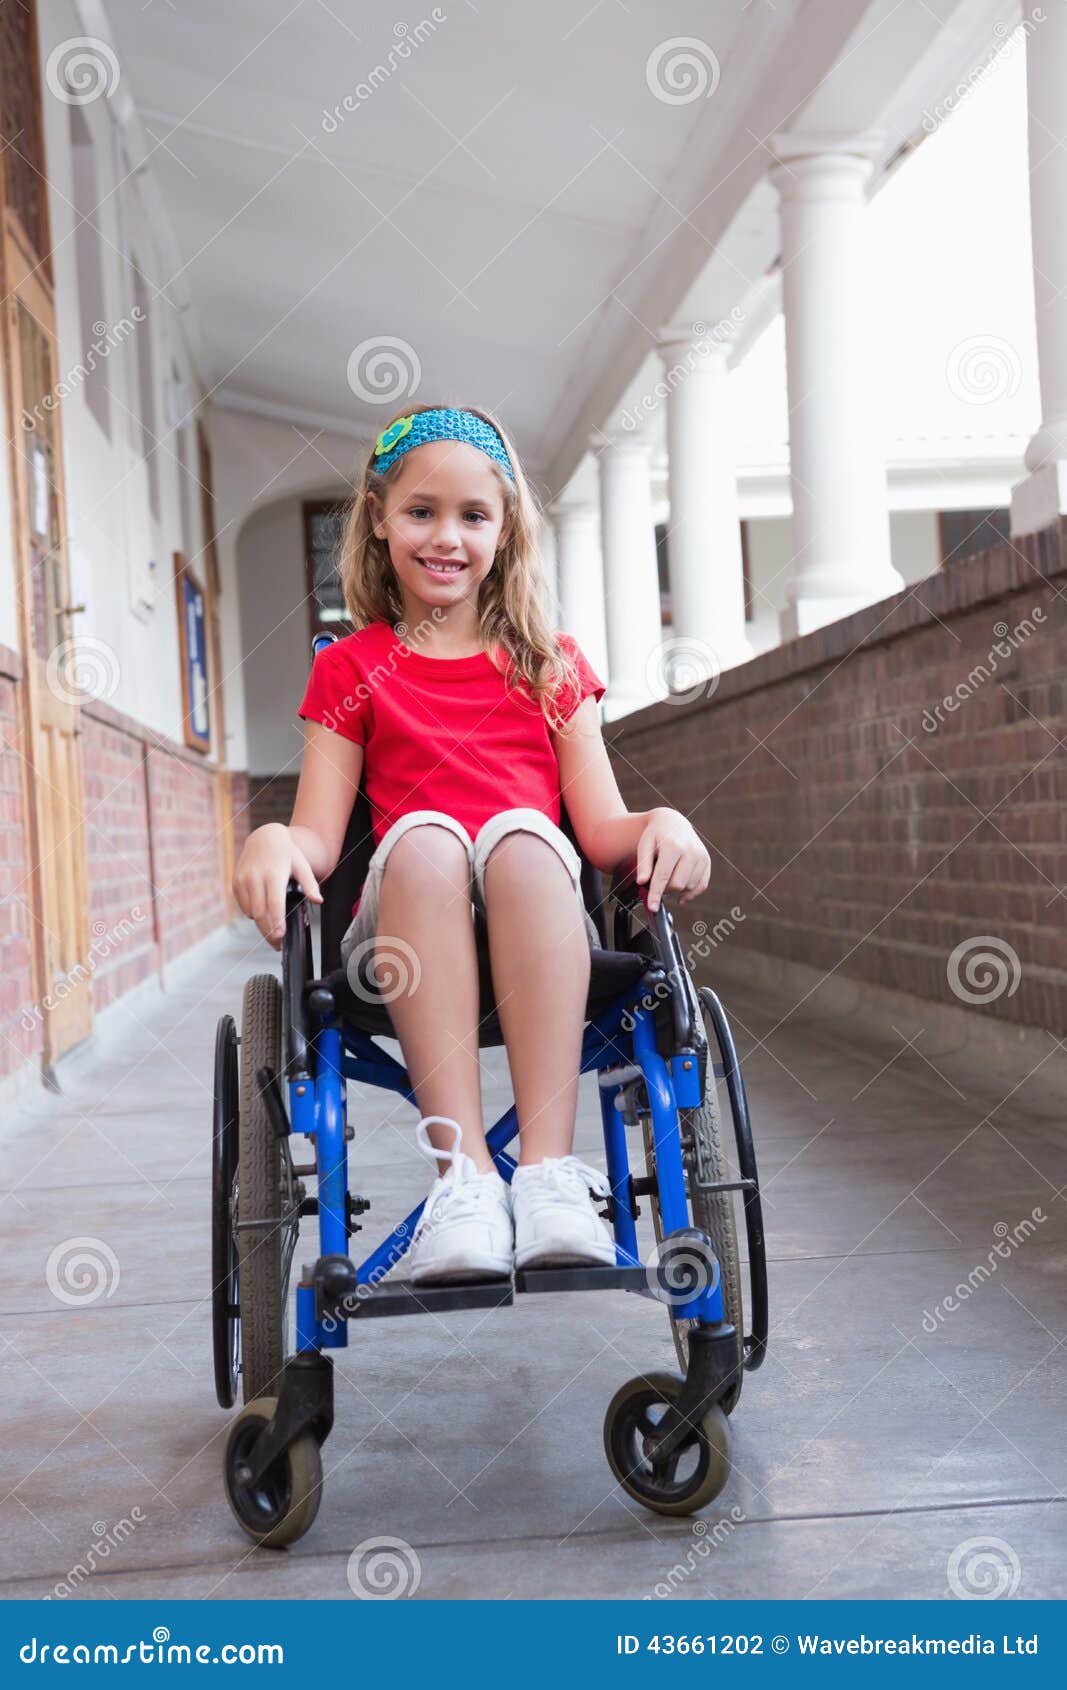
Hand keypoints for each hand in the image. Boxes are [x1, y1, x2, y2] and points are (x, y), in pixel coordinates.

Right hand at [233, 823, 322, 950]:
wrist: (264, 838)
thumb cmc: (287, 854)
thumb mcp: (302, 866)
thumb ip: (310, 884)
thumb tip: (318, 901)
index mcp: (273, 875)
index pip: (274, 904)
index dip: (276, 922)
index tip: (280, 936)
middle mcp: (255, 878)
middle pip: (260, 913)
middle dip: (268, 932)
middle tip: (277, 944)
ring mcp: (243, 880)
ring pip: (250, 912)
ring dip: (261, 923)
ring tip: (272, 927)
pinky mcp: (235, 883)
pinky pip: (243, 907)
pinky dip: (252, 913)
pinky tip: (262, 912)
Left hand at [634, 809, 709, 914]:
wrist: (673, 822)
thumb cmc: (656, 835)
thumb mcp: (644, 845)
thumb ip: (643, 864)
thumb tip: (642, 882)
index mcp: (673, 845)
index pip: (663, 876)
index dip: (656, 894)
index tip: (652, 907)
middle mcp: (690, 850)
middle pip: (677, 884)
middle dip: (665, 889)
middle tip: (657, 882)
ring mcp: (701, 856)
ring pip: (689, 886)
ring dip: (677, 888)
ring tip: (668, 877)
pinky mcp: (707, 861)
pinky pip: (701, 885)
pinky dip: (691, 892)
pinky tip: (681, 894)